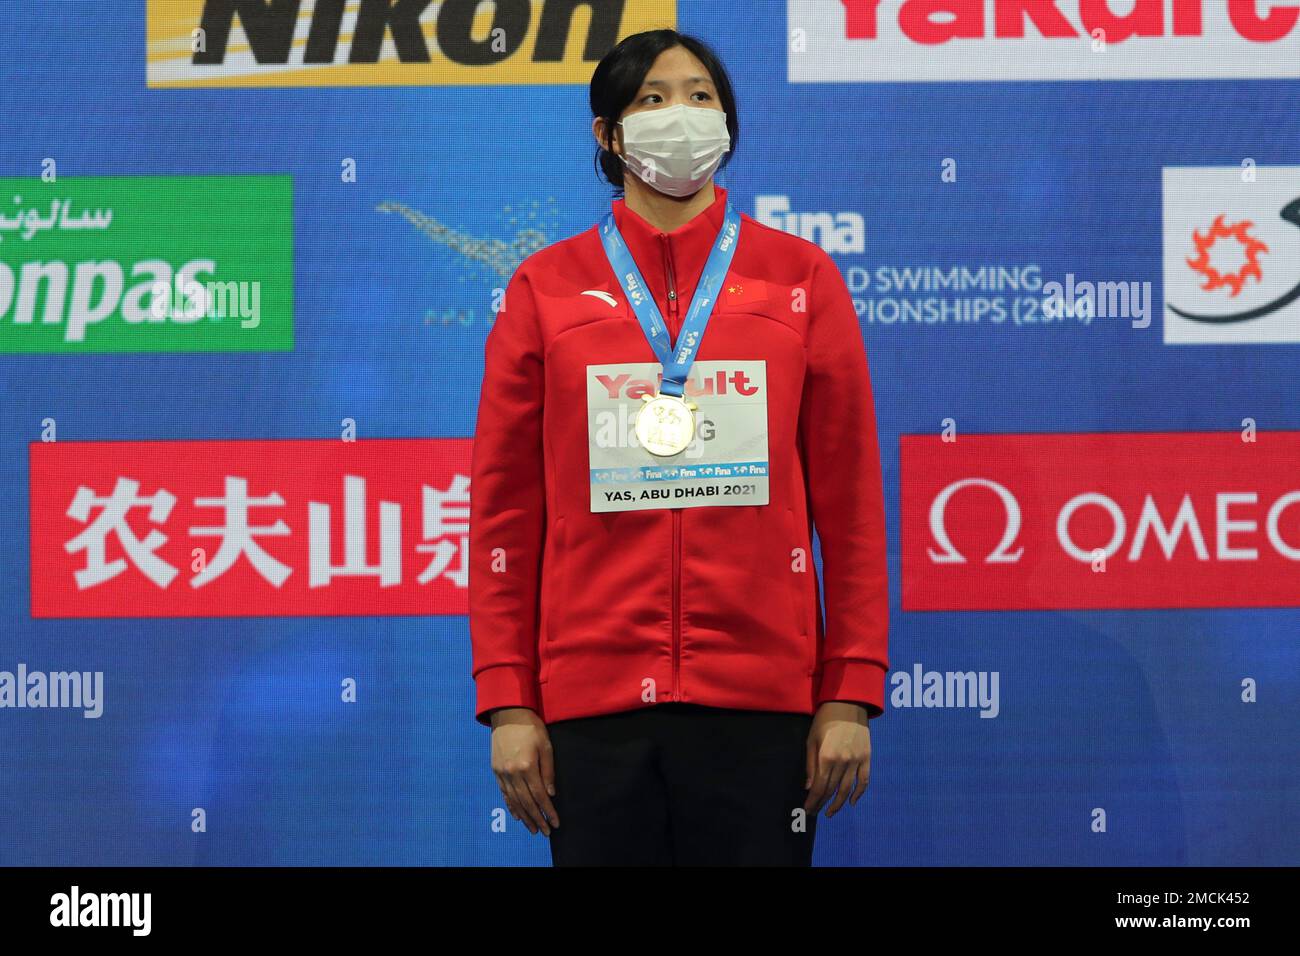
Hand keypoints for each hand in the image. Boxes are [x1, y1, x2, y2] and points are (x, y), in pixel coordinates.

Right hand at [489, 707, 558, 834]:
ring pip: (514, 801)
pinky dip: (511, 806)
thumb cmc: (531, 727)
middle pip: (526, 802)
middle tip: (545, 832)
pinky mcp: (496, 770)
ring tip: (532, 828)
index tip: (555, 822)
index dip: (548, 811)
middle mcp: (513, 773)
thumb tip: (550, 794)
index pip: (540, 795)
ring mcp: (502, 773)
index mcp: (527, 766)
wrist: (508, 714)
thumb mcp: (546, 746)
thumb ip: (548, 771)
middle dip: (537, 819)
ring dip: (524, 816)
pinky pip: (504, 793)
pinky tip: (517, 815)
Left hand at [804, 701, 871, 817]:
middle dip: (822, 803)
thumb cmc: (825, 720)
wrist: (848, 705)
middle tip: (815, 812)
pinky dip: (859, 793)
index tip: (808, 809)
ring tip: (830, 813)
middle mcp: (842, 762)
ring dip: (839, 803)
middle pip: (832, 789)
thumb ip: (810, 765)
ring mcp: (857, 761)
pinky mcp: (867, 758)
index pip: (819, 786)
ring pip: (847, 789)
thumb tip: (809, 787)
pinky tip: (852, 802)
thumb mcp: (811, 740)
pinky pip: (864, 780)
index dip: (813, 801)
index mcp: (826, 757)